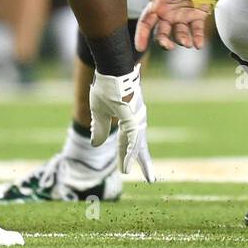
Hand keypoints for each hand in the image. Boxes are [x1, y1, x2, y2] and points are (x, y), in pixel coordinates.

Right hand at [89, 67, 153, 181]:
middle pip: (140, 145)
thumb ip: (99, 128)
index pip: (127, 142)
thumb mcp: (99, 112)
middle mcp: (135, 119)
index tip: (126, 170)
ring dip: (140, 161)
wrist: (110, 69)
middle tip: (151, 178)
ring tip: (148, 176)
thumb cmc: (106, 87)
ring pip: (139, 144)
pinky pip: (132, 138)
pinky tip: (129, 164)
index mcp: (127, 119)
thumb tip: (96, 144)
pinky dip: (130, 152)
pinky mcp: (133, 116)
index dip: (125, 156)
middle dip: (144, 162)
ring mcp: (136, 117)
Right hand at [136, 0, 209, 50]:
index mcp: (157, 5)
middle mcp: (168, 14)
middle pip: (162, 32)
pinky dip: (197, 38)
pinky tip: (198, 44)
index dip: (141, 35)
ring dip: (182, 39)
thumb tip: (153, 5)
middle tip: (168, 45)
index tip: (140, 47)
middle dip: (163, 41)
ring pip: (180, 33)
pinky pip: (196, 29)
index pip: (146, 22)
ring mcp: (183, 16)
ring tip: (187, 43)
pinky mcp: (198, 15)